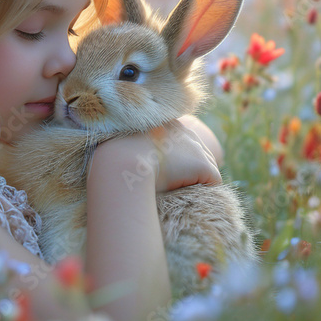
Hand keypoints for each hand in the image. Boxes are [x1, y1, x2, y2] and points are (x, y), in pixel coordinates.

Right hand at [92, 120, 221, 192]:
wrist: (121, 162)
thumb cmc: (110, 158)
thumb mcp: (113, 144)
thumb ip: (118, 147)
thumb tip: (107, 161)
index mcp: (161, 122)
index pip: (177, 138)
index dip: (174, 155)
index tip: (164, 167)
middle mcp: (182, 130)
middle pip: (196, 150)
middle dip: (189, 166)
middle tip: (176, 182)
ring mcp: (194, 146)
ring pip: (206, 166)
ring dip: (195, 178)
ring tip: (181, 192)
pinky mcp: (202, 165)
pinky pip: (213, 181)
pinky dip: (204, 190)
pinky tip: (191, 197)